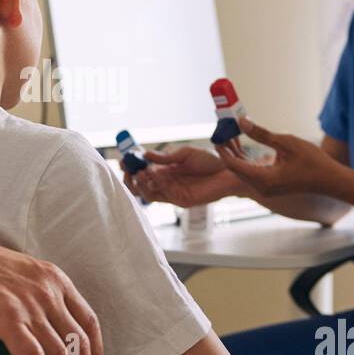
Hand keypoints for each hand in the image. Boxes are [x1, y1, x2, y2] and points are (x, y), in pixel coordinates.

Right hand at [0, 232, 103, 354]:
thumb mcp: (31, 272)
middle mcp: (49, 294)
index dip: (96, 351)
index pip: (89, 321)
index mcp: (58, 281)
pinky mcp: (8, 319)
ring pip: (60, 352)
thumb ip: (48, 294)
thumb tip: (57, 327)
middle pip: (79, 341)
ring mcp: (30, 307)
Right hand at [121, 145, 240, 206]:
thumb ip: (165, 157)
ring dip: (141, 182)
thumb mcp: (185, 154)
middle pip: (141, 185)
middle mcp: (167, 183)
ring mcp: (173, 193)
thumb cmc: (210, 160)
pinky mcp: (181, 201)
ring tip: (141, 171)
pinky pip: (163, 195)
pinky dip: (156, 184)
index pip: (143, 171)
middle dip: (131, 177)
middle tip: (127, 168)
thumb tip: (145, 154)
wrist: (230, 171)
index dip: (132, 166)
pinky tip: (154, 173)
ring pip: (148, 193)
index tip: (123, 159)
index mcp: (166, 171)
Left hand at [216, 116, 340, 196]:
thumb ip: (262, 134)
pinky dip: (245, 160)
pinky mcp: (270, 186)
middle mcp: (262, 187)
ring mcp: (266, 189)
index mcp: (264, 179)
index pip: (234, 165)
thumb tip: (242, 121)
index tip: (216, 136)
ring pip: (243, 171)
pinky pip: (252, 173)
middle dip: (227, 151)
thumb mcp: (286, 143)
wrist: (330, 180)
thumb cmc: (312, 161)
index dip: (223, 150)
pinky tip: (242, 146)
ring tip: (229, 136)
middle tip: (221, 133)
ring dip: (236, 154)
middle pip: (236, 168)